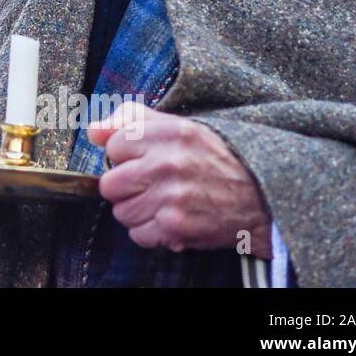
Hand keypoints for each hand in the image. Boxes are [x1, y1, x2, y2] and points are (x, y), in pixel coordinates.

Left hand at [86, 102, 271, 257]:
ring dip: (137, 211)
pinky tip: (168, 220)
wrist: (261, 197)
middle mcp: (168, 163)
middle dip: (125, 187)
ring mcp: (171, 197)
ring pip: (121, 212)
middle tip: (147, 186)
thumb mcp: (179, 127)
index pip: (113, 145)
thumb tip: (93, 132)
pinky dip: (150, 232)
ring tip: (161, 203)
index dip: (124, 156)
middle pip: (110, 183)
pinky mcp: (176, 226)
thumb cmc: (214, 159)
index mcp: (170, 133)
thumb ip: (132, 120)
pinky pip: (138, 235)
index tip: (141, 160)